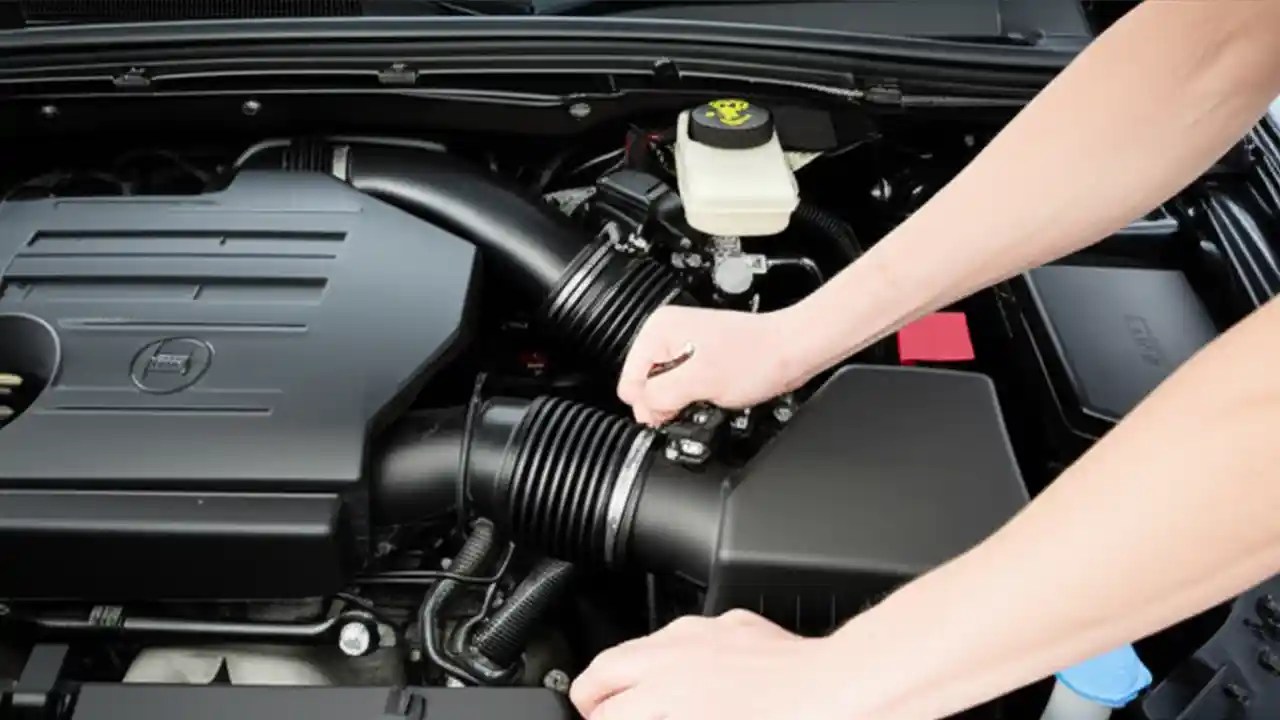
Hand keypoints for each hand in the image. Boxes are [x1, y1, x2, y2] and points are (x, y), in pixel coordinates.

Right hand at [570, 610, 851, 719]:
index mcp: (661, 699)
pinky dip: (674, 658)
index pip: (601, 714)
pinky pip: (685, 636)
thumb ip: (663, 717)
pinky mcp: (735, 626)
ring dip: (630, 675)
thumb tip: (645, 713)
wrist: (850, 700)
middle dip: (592, 700)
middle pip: (603, 673)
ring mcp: (703, 636)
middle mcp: (673, 659)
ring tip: (637, 703)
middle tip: (596, 718)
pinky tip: (691, 680)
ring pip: (642, 647)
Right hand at [618, 306, 801, 425]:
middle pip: (645, 387)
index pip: (629, 383)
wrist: (790, 351)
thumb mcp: (698, 381)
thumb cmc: (757, 357)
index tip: (678, 405)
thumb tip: (644, 411)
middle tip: (697, 398)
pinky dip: (694, 397)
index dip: (652, 404)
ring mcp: (682, 345)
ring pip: (664, 390)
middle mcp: (666, 334)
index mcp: (657, 330)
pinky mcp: (698, 358)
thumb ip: (661, 397)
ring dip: (683, 401)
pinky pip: (682, 388)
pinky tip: (713, 392)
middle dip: (668, 402)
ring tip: (709, 393)